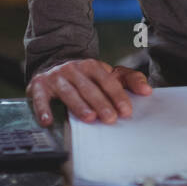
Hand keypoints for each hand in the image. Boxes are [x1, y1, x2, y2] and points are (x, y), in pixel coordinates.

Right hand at [27, 58, 151, 125]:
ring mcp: (56, 77)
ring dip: (79, 106)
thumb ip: (129, 80)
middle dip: (101, 103)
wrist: (53, 64)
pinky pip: (40, 99)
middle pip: (89, 88)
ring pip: (69, 93)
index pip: (108, 81)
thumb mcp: (107, 73)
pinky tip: (48, 121)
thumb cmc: (85, 76)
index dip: (118, 96)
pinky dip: (43, 109)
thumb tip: (147, 90)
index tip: (126, 111)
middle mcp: (74, 69)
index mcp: (92, 66)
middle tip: (110, 118)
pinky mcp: (39, 86)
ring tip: (89, 118)